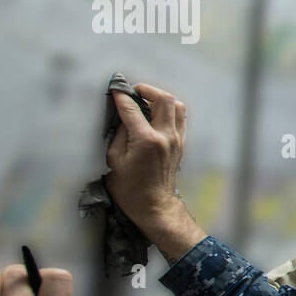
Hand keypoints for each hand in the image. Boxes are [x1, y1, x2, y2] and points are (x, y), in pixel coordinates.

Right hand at [103, 84, 187, 232]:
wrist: (154, 205)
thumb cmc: (130, 188)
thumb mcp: (114, 159)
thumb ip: (119, 133)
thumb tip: (122, 114)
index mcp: (147, 140)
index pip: (133, 108)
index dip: (122, 96)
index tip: (115, 90)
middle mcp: (166, 137)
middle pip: (164, 99)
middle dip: (146, 90)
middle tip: (133, 92)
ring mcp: (177, 140)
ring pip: (177, 106)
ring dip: (161, 98)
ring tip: (145, 101)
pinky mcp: (181, 144)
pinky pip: (179, 118)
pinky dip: (168, 110)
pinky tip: (155, 114)